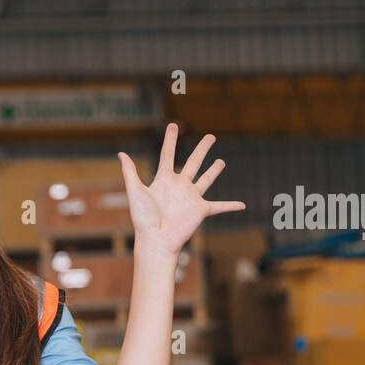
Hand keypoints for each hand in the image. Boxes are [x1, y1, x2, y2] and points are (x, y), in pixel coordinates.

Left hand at [118, 123, 245, 259]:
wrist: (155, 240)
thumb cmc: (143, 219)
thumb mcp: (135, 192)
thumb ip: (131, 172)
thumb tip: (121, 153)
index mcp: (163, 180)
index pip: (168, 155)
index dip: (170, 140)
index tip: (173, 125)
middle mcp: (179, 186)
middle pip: (193, 162)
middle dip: (202, 149)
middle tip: (211, 136)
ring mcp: (191, 197)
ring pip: (207, 179)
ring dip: (214, 170)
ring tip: (221, 161)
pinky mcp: (201, 210)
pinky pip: (220, 206)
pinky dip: (231, 206)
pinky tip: (242, 205)